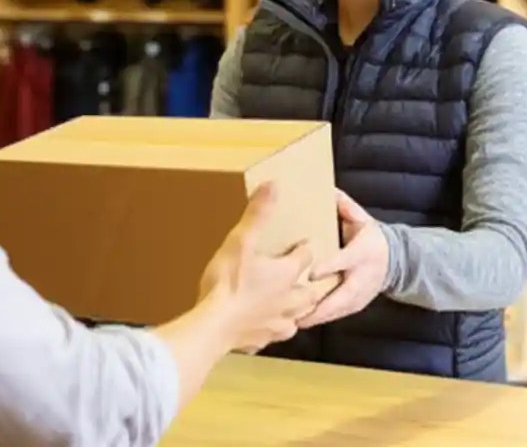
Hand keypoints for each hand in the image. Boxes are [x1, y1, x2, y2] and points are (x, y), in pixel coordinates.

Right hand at [198, 183, 327, 353]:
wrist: (213, 327)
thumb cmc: (228, 282)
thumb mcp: (240, 241)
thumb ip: (258, 214)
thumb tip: (274, 185)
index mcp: (287, 274)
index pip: (306, 257)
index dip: (305, 249)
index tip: (303, 244)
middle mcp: (289, 300)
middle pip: (312, 292)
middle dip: (313, 284)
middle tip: (310, 278)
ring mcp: (277, 323)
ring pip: (298, 316)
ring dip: (299, 310)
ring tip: (292, 304)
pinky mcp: (262, 340)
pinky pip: (274, 334)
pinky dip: (273, 329)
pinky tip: (265, 327)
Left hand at [297, 190, 388, 328]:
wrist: (395, 261)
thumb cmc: (371, 238)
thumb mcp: (362, 219)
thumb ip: (345, 207)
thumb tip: (328, 190)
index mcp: (362, 254)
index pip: (344, 261)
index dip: (328, 266)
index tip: (309, 272)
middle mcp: (362, 277)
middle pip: (341, 295)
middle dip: (318, 305)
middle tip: (295, 310)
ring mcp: (360, 296)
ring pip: (336, 310)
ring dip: (315, 316)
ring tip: (290, 320)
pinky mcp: (355, 306)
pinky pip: (335, 315)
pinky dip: (318, 319)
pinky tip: (298, 322)